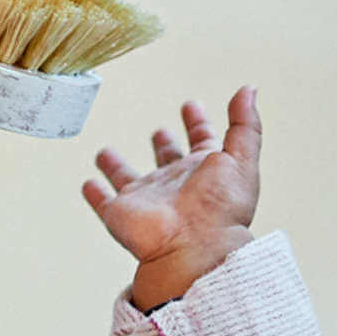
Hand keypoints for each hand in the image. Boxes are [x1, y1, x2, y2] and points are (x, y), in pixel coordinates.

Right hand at [81, 86, 262, 310]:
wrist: (193, 246)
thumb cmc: (221, 208)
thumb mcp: (242, 159)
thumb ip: (245, 124)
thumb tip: (249, 89)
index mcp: (205, 171)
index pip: (202, 140)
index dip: (198, 123)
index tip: (192, 106)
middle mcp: (175, 184)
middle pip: (167, 160)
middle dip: (164, 144)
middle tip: (160, 131)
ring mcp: (146, 199)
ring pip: (128, 177)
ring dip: (117, 166)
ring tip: (106, 154)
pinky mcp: (121, 213)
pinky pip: (103, 201)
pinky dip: (94, 193)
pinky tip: (88, 185)